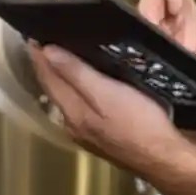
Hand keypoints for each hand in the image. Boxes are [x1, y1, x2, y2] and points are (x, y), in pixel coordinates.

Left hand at [28, 43, 195, 180]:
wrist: (163, 159)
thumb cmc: (139, 123)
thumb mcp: (108, 94)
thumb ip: (77, 74)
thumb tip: (47, 52)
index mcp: (72, 111)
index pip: (48, 78)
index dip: (40, 56)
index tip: (33, 35)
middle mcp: (73, 124)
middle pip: (54, 90)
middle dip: (47, 67)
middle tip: (43, 42)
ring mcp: (87, 134)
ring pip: (66, 101)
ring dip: (61, 80)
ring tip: (61, 59)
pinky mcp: (102, 138)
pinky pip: (80, 109)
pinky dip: (76, 92)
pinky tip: (85, 88)